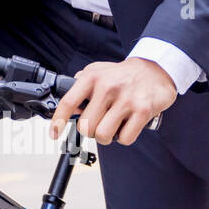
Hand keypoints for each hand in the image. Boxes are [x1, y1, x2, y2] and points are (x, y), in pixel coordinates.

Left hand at [49, 58, 175, 145]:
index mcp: (92, 77)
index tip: (54, 133)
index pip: (69, 102)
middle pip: (86, 126)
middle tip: (97, 125)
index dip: (58, 121)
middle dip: (90, 130)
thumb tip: (70, 108)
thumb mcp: (97, 72)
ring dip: (106, 137)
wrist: (154, 69)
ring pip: (103, 135)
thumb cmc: (122, 75)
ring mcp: (126, 99)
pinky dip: (124, 138)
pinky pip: (125, 138)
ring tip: (112, 127)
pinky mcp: (143, 111)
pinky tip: (127, 126)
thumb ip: (81, 87)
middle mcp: (107, 87)